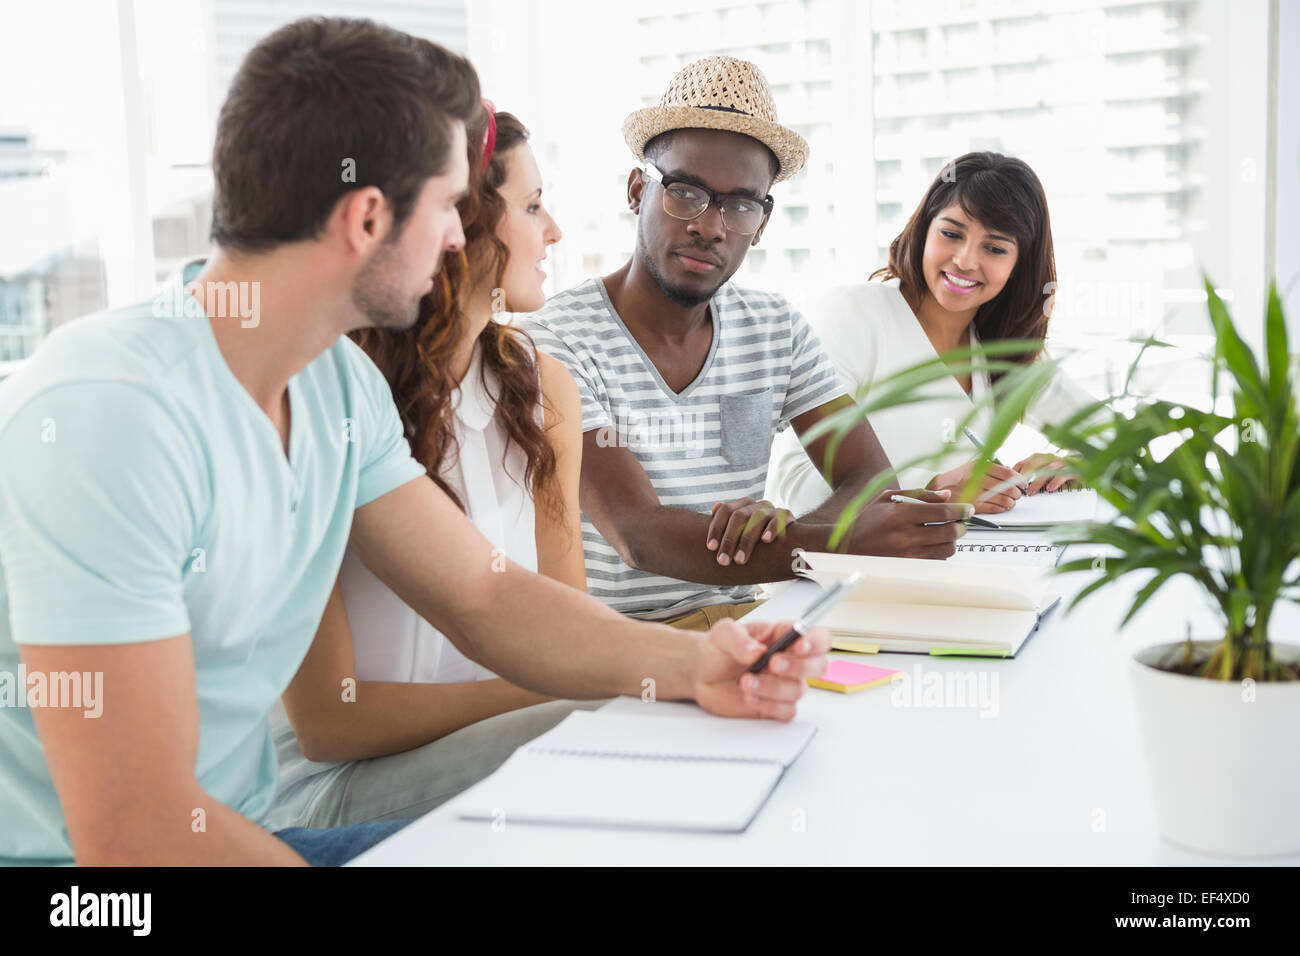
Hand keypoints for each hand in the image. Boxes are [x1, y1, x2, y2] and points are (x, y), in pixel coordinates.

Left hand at [693, 618, 830, 720]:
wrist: (704, 673)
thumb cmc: (720, 649)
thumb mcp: (723, 634)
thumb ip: (739, 639)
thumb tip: (757, 652)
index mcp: (785, 637)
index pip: (817, 637)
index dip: (815, 642)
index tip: (799, 645)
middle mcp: (791, 661)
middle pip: (819, 665)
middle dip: (798, 666)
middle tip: (772, 664)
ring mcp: (785, 685)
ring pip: (799, 690)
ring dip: (772, 687)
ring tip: (745, 682)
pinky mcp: (776, 706)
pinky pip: (787, 711)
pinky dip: (768, 705)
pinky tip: (749, 697)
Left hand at [706, 497, 794, 565]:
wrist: (785, 539)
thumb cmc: (755, 537)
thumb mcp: (741, 530)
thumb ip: (726, 521)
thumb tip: (715, 508)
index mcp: (742, 505)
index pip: (725, 510)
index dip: (716, 528)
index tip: (711, 548)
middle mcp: (756, 505)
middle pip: (739, 516)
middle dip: (729, 540)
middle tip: (723, 561)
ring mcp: (771, 510)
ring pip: (757, 519)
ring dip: (746, 540)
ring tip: (739, 560)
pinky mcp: (786, 516)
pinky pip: (779, 519)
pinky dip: (772, 528)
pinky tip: (765, 540)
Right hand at [843, 487, 972, 558]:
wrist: (846, 546)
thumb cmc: (865, 521)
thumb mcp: (888, 498)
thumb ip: (919, 495)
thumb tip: (947, 495)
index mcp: (900, 515)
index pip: (942, 513)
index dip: (961, 510)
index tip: (968, 509)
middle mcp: (905, 536)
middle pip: (949, 532)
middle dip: (961, 526)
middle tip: (961, 522)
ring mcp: (907, 554)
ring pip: (946, 549)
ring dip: (952, 541)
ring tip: (946, 534)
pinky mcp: (908, 567)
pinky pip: (936, 561)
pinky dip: (940, 552)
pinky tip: (933, 545)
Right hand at [928, 460, 1026, 513]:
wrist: (936, 491)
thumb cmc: (954, 480)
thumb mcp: (971, 467)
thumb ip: (990, 469)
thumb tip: (1011, 473)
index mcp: (977, 466)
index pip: (1006, 473)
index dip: (1018, 480)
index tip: (1022, 484)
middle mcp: (975, 478)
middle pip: (1006, 486)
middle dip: (1016, 492)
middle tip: (1018, 494)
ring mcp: (973, 493)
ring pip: (1001, 498)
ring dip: (1010, 502)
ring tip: (1011, 502)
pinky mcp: (971, 506)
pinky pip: (993, 508)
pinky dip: (1001, 509)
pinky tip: (1002, 507)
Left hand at [1012, 453, 1077, 494]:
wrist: (1086, 465)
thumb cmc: (1062, 470)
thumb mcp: (1043, 470)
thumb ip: (1030, 473)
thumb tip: (1013, 480)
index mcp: (1040, 457)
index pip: (1023, 463)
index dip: (1015, 473)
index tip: (1009, 484)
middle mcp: (1049, 458)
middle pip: (1033, 464)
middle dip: (1024, 476)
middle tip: (1018, 488)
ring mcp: (1061, 463)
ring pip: (1047, 470)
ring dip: (1037, 481)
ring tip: (1031, 491)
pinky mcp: (1073, 469)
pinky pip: (1063, 474)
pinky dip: (1056, 481)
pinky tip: (1050, 488)